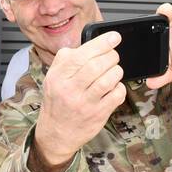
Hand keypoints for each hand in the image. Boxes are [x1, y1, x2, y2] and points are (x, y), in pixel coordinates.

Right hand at [30, 29, 125, 171]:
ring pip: (109, 79)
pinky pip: (117, 95)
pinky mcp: (98, 114)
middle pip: (97, 65)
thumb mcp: (52, 79)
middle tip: (113, 56)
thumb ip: (66, 60)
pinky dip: (120, 87)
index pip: (81, 54)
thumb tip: (90, 44)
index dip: (102, 43)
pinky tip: (114, 87)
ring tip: (114, 71)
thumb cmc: (57, 102)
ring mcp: (84, 104)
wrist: (56, 134)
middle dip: (111, 56)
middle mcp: (69, 90)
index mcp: (57, 77)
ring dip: (117, 70)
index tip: (114, 37)